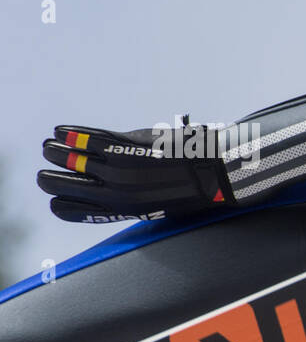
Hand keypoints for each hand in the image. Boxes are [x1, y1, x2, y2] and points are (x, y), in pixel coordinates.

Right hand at [37, 119, 235, 222]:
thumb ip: (134, 200)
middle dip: (51, 175)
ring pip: (72, 160)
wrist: (219, 174)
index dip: (60, 200)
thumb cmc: (195, 190)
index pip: (73, 210)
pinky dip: (73, 134)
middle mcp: (117, 194)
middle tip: (50, 163)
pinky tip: (62, 130)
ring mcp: (122, 170)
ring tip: (50, 144)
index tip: (56, 192)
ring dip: (55, 150)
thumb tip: (115, 195)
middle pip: (64, 186)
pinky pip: (90, 139)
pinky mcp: (129, 147)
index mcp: (125, 211)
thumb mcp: (160, 205)